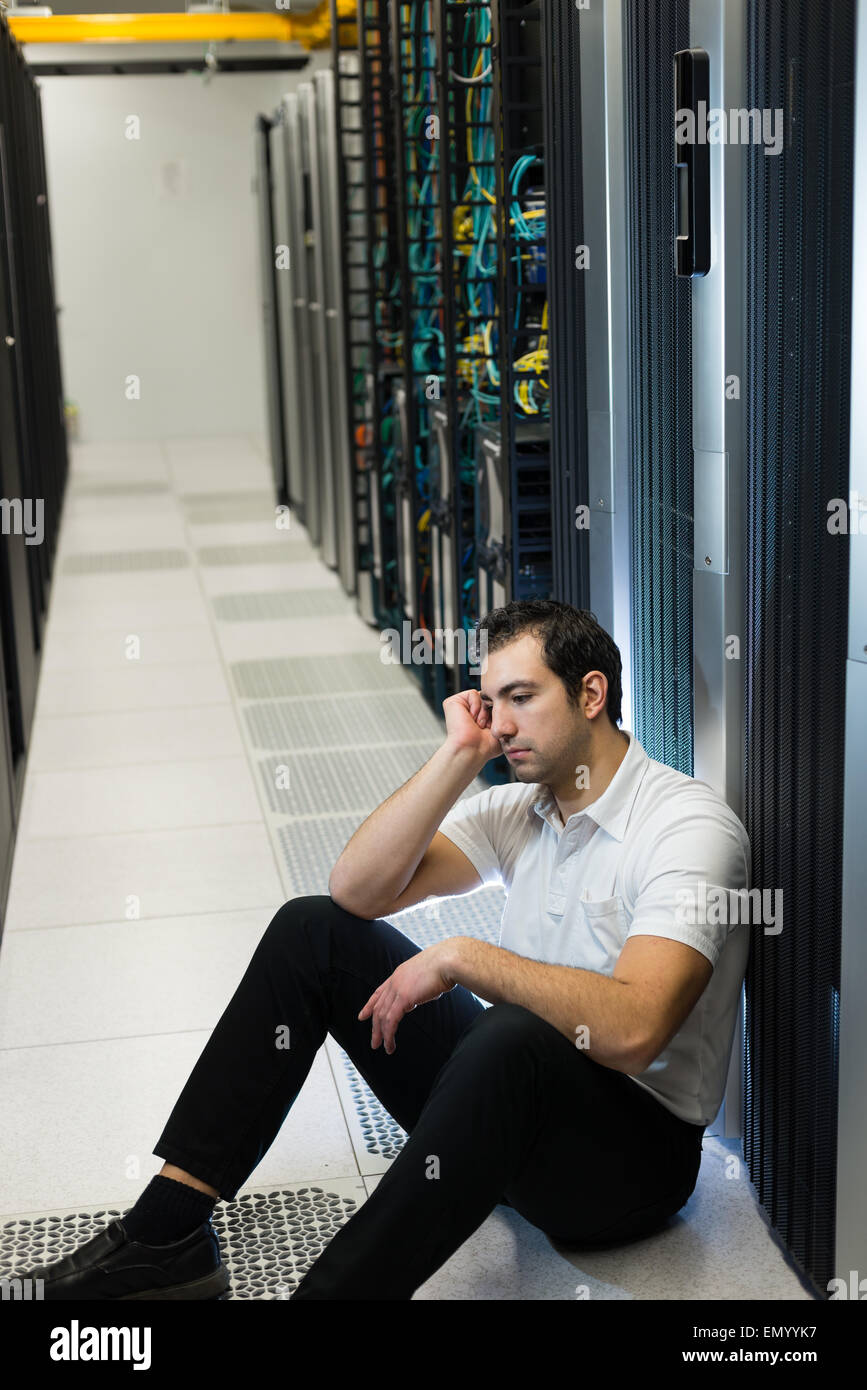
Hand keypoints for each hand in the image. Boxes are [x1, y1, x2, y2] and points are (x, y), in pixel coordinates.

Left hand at [357, 940, 458, 1054]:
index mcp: (399, 974)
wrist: (448, 960)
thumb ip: (422, 986)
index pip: (379, 992)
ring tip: (385, 1048)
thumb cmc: (445, 966)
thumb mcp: (428, 976)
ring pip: (382, 1016)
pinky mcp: (404, 997)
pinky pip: (391, 1020)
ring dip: (382, 1035)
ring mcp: (398, 988)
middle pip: (378, 1007)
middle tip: (374, 1042)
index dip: (370, 1005)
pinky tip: (390, 1044)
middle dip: (375, 1027)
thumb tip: (426, 994)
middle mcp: (395, 981)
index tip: (363, 1016)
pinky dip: (389, 1034)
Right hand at [442, 688, 500, 762]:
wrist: (473, 750)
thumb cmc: (486, 745)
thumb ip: (503, 713)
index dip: (498, 712)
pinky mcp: (453, 702)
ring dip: (484, 712)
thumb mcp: (501, 727)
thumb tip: (507, 700)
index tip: (492, 727)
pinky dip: (476, 707)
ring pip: (482, 695)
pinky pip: (473, 693)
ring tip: (478, 724)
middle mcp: (469, 710)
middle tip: (485, 726)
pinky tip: (471, 719)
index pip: (494, 702)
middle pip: (488, 697)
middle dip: (491, 710)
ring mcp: (461, 706)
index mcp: (479, 716)